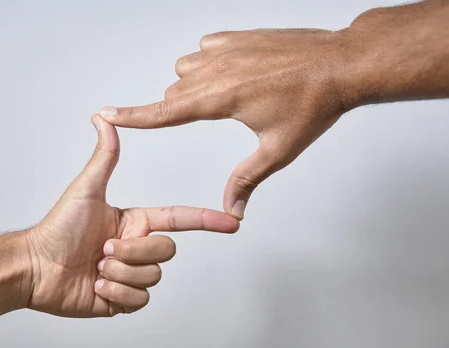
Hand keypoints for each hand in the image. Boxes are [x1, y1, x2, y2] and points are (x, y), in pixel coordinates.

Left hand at [24, 116, 238, 316]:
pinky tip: (96, 286)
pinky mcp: (122, 300)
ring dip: (120, 273)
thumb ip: (104, 156)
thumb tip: (103, 118)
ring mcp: (130, 274)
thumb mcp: (86, 190)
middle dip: (134, 252)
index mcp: (135, 222)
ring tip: (96, 268)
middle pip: (166, 251)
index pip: (179, 219)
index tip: (231, 222)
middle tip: (103, 249)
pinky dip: (116, 294)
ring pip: (153, 277)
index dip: (206, 220)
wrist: (36, 268)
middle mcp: (136, 247)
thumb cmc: (57, 228)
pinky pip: (139, 300)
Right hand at [99, 28, 352, 218]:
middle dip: (183, 111)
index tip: (107, 114)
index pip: (164, 112)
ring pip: (186, 70)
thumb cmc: (313, 104)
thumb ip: (247, 180)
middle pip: (174, 95)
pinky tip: (236, 72)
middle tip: (225, 116)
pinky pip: (204, 49)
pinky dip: (209, 63)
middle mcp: (216, 69)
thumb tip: (233, 210)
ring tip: (231, 94)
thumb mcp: (278, 150)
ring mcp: (226, 49)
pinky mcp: (238, 36)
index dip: (133, 116)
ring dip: (194, 86)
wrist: (341, 64)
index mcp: (221, 98)